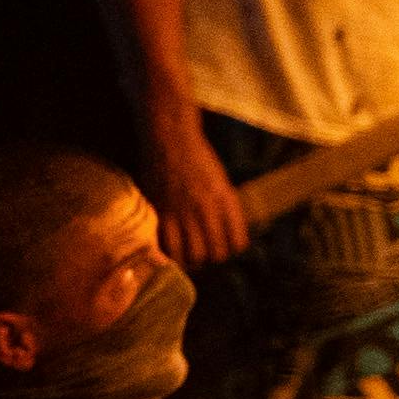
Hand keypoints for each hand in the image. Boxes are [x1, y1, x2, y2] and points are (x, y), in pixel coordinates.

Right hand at [153, 112, 255, 265]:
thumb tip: (229, 234)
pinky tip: (170, 248)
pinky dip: (170, 254)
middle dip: (212, 258)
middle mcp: (207, 210)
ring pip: (192, 257)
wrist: (170, 139)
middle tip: (205, 252)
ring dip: (191, 260)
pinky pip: (167, 247)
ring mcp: (183, 213)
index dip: (232, 248)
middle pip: (215, 254)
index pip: (238, 243)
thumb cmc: (198, 158)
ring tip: (188, 255)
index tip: (226, 246)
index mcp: (226, 201)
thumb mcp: (221, 181)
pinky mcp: (160, 212)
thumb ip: (225, 207)